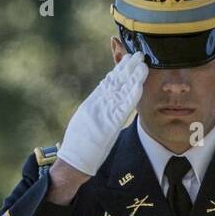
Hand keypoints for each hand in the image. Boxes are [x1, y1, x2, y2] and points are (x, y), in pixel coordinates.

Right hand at [56, 50, 147, 176]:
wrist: (73, 161)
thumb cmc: (80, 146)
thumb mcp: (88, 124)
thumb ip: (97, 111)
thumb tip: (104, 101)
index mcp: (93, 105)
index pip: (109, 84)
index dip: (120, 71)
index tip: (128, 59)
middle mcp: (98, 106)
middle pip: (115, 83)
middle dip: (127, 68)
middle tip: (139, 54)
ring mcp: (102, 114)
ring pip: (119, 92)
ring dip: (131, 77)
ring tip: (141, 64)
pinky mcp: (108, 126)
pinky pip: (122, 109)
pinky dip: (130, 97)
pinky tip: (138, 87)